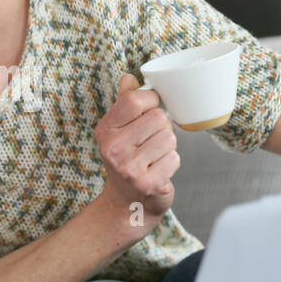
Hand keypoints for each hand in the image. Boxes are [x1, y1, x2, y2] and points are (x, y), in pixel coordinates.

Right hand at [95, 74, 180, 223]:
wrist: (127, 204)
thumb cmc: (126, 160)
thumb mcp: (118, 131)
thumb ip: (125, 103)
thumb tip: (129, 77)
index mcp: (105, 130)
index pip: (135, 100)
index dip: (151, 100)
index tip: (150, 109)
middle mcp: (114, 149)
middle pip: (159, 118)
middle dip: (161, 128)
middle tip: (150, 142)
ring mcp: (130, 168)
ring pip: (169, 138)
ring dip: (168, 146)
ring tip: (154, 156)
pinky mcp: (149, 183)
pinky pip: (175, 158)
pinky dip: (171, 163)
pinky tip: (158, 170)